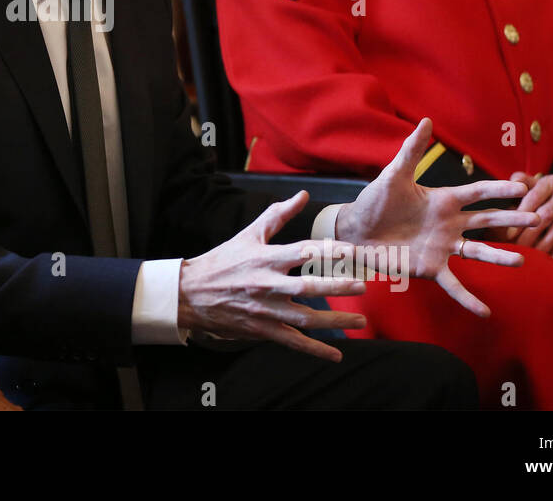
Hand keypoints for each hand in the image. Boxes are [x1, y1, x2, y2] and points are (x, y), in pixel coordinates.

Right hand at [178, 193, 367, 361]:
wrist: (190, 293)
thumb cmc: (222, 261)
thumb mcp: (248, 234)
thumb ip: (277, 215)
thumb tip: (302, 195)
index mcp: (266, 258)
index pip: (302, 252)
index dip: (328, 252)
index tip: (352, 251)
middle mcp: (267, 284)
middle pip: (308, 286)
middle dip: (337, 286)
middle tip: (362, 285)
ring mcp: (265, 309)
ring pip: (305, 317)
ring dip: (334, 320)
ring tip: (360, 319)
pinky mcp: (262, 329)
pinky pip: (292, 341)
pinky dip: (314, 350)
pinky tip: (335, 355)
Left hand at [335, 118, 538, 317]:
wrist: (354, 232)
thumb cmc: (374, 201)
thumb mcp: (394, 174)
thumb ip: (412, 150)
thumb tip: (427, 120)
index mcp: (443, 200)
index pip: (478, 192)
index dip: (500, 190)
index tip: (524, 187)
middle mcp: (449, 224)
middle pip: (487, 221)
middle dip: (512, 220)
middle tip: (539, 218)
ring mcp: (443, 247)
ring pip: (478, 252)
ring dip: (499, 257)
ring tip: (521, 262)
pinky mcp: (431, 267)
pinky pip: (454, 284)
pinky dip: (468, 299)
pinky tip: (484, 312)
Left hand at [507, 172, 552, 260]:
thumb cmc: (545, 199)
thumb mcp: (534, 188)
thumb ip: (521, 184)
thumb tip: (510, 181)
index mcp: (550, 182)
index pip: (532, 198)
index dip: (520, 216)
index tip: (510, 235)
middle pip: (546, 215)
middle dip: (530, 234)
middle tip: (520, 248)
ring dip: (546, 244)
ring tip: (534, 256)